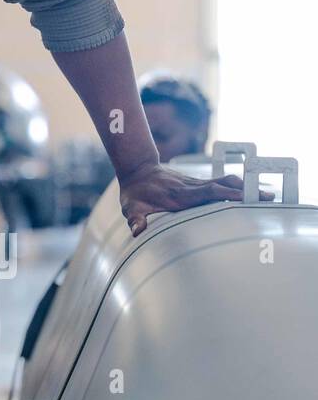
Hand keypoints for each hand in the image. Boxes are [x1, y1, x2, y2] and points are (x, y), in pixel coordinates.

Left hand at [118, 162, 269, 235]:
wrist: (137, 169)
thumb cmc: (134, 192)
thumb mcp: (130, 206)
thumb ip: (135, 218)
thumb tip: (136, 231)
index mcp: (180, 195)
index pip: (206, 192)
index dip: (225, 194)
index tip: (243, 197)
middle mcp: (192, 188)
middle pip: (222, 186)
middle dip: (244, 191)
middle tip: (268, 197)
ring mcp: (196, 184)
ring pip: (224, 182)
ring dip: (244, 187)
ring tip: (267, 195)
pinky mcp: (198, 184)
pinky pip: (220, 184)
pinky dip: (236, 187)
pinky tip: (250, 192)